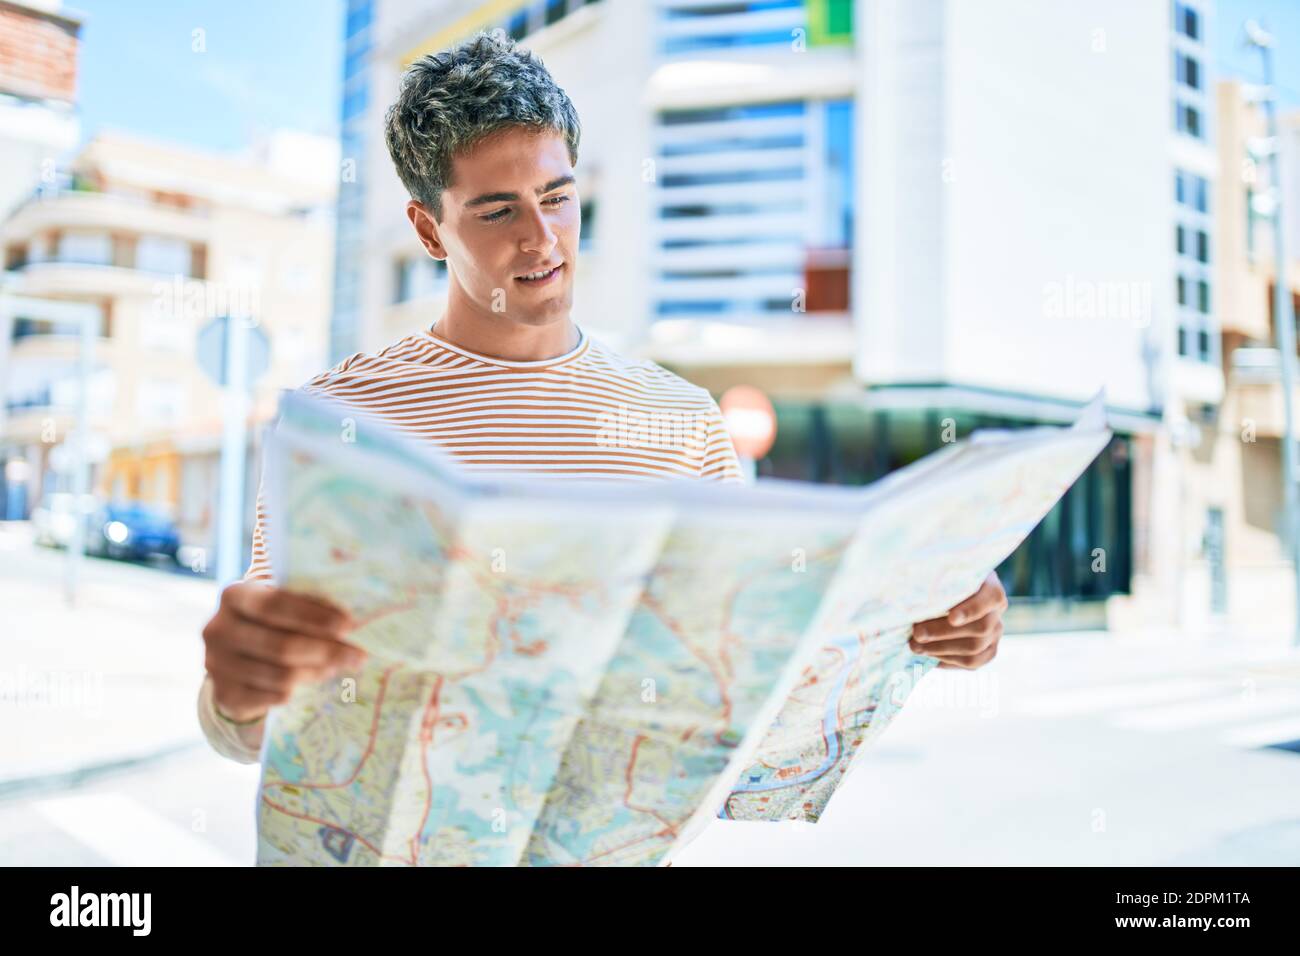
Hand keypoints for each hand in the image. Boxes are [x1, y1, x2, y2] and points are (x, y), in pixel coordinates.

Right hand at [202, 581, 366, 721]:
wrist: (236, 659)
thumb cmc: (271, 622)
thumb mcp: (282, 604)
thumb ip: (307, 603)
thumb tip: (350, 621)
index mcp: (234, 594)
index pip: (275, 604)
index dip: (314, 616)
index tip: (348, 625)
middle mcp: (218, 628)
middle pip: (282, 645)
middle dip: (327, 650)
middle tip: (358, 655)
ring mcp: (217, 664)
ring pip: (282, 675)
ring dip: (318, 671)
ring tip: (338, 666)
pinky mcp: (224, 694)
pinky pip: (274, 696)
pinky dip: (300, 690)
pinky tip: (313, 679)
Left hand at [908, 571, 1007, 669]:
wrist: (949, 593)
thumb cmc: (942, 579)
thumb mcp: (942, 574)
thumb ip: (937, 582)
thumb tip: (914, 594)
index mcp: (992, 588)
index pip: (991, 599)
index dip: (972, 610)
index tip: (952, 618)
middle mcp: (997, 612)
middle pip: (980, 628)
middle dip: (944, 633)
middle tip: (917, 634)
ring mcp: (995, 634)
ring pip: (975, 649)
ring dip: (941, 649)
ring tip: (915, 646)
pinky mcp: (988, 651)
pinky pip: (972, 663)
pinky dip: (947, 661)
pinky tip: (927, 656)